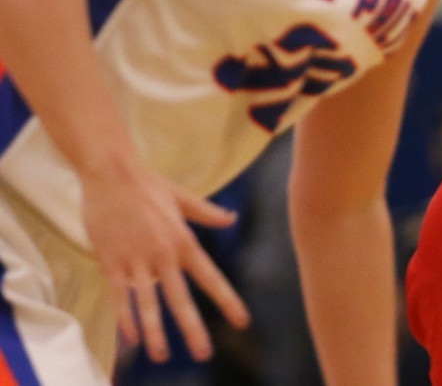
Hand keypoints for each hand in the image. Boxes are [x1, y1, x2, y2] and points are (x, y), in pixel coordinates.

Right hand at [81, 160, 250, 363]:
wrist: (111, 174)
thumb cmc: (149, 185)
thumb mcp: (184, 198)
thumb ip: (208, 213)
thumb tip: (231, 219)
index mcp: (184, 241)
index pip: (211, 277)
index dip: (227, 300)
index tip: (242, 320)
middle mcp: (164, 255)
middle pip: (181, 298)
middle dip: (193, 328)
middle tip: (204, 353)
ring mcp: (136, 260)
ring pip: (148, 303)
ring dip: (156, 331)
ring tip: (162, 356)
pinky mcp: (111, 262)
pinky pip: (119, 295)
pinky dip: (125, 317)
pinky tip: (131, 337)